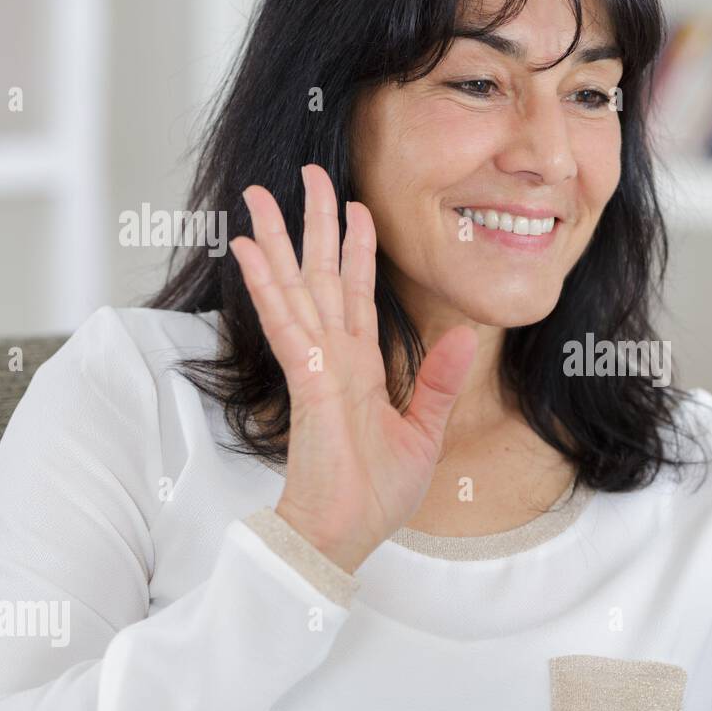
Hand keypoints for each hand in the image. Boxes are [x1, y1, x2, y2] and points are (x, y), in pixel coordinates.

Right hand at [229, 163, 476, 572]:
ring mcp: (316, 368)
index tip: (356, 209)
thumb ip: (438, 382)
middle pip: (321, 277)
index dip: (355, 251)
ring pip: (296, 288)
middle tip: (307, 175)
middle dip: (314, 226)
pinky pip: (285, 324)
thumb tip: (463, 334)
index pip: (356, 296)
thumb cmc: (376, 494)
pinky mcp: (306, 383)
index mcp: (361, 369)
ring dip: (279, 241)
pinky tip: (248, 249)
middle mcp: (334, 359)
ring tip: (262, 194)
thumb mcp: (423, 432)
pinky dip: (266, 286)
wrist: (347, 535)